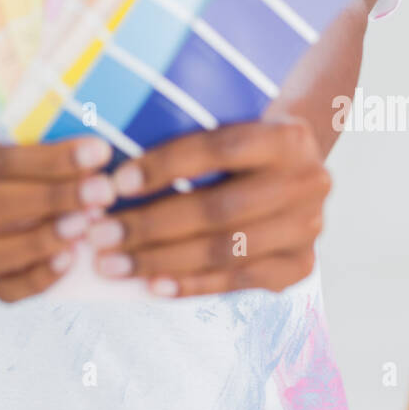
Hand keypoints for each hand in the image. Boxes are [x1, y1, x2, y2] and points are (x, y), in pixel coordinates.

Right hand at [0, 124, 116, 301]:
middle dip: (51, 199)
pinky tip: (71, 258)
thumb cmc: (10, 140)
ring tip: (85, 226)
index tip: (99, 152)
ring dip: (39, 241)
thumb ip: (41, 126)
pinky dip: (37, 278)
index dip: (49, 158)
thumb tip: (96, 140)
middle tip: (102, 191)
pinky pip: (2, 290)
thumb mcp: (14, 122)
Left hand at [85, 117, 330, 298]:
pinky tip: (152, 285)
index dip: (165, 166)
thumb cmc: (241, 146)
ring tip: (113, 263)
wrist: (295, 171)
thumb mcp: (228, 124)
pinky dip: (190, 284)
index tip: (116, 183)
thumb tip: (111, 173)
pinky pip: (236, 281)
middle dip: (151, 225)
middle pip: (218, 209)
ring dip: (160, 260)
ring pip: (223, 251)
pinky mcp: (298, 266)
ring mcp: (307, 228)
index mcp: (287, 136)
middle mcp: (306, 182)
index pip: (219, 149)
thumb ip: (184, 136)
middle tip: (100, 234)